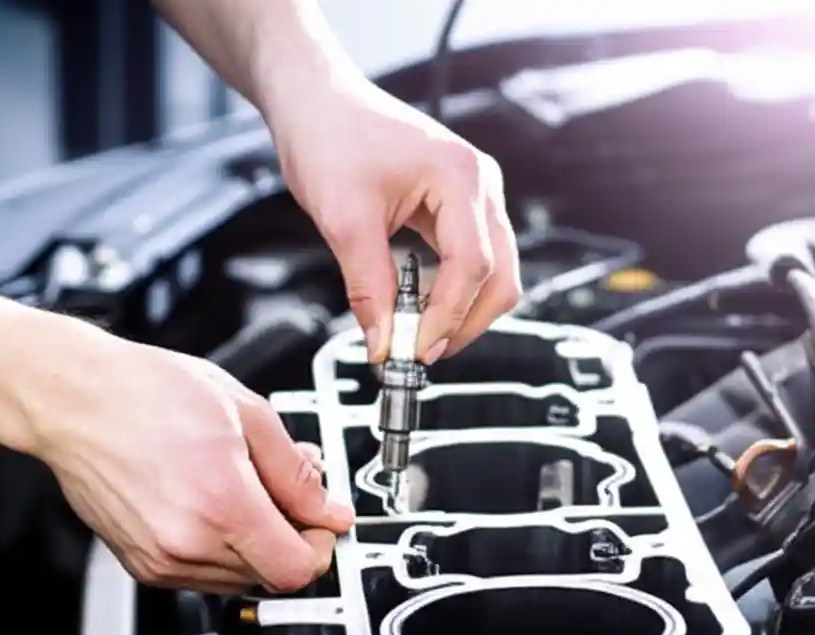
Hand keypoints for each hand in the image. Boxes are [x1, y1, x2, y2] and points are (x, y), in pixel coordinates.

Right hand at [22, 317, 353, 594]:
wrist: (73, 399)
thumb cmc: (144, 392)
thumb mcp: (244, 411)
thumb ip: (295, 471)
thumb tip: (328, 510)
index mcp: (222, 504)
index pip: (296, 568)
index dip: (319, 547)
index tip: (320, 523)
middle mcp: (188, 543)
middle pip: (269, 574)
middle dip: (288, 535)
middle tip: (283, 489)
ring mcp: (160, 560)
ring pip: (237, 577)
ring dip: (253, 541)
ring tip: (241, 483)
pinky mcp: (140, 564)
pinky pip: (200, 572)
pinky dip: (218, 545)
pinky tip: (208, 498)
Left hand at [264, 75, 520, 362]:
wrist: (314, 100)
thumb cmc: (329, 135)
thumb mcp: (343, 220)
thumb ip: (368, 287)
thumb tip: (382, 342)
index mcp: (461, 177)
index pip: (473, 268)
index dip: (446, 318)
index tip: (415, 351)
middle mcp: (478, 184)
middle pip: (499, 276)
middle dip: (465, 322)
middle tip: (420, 353)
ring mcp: (472, 193)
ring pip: (490, 272)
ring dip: (458, 309)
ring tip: (414, 334)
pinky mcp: (454, 204)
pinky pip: (468, 259)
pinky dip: (448, 290)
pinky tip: (416, 306)